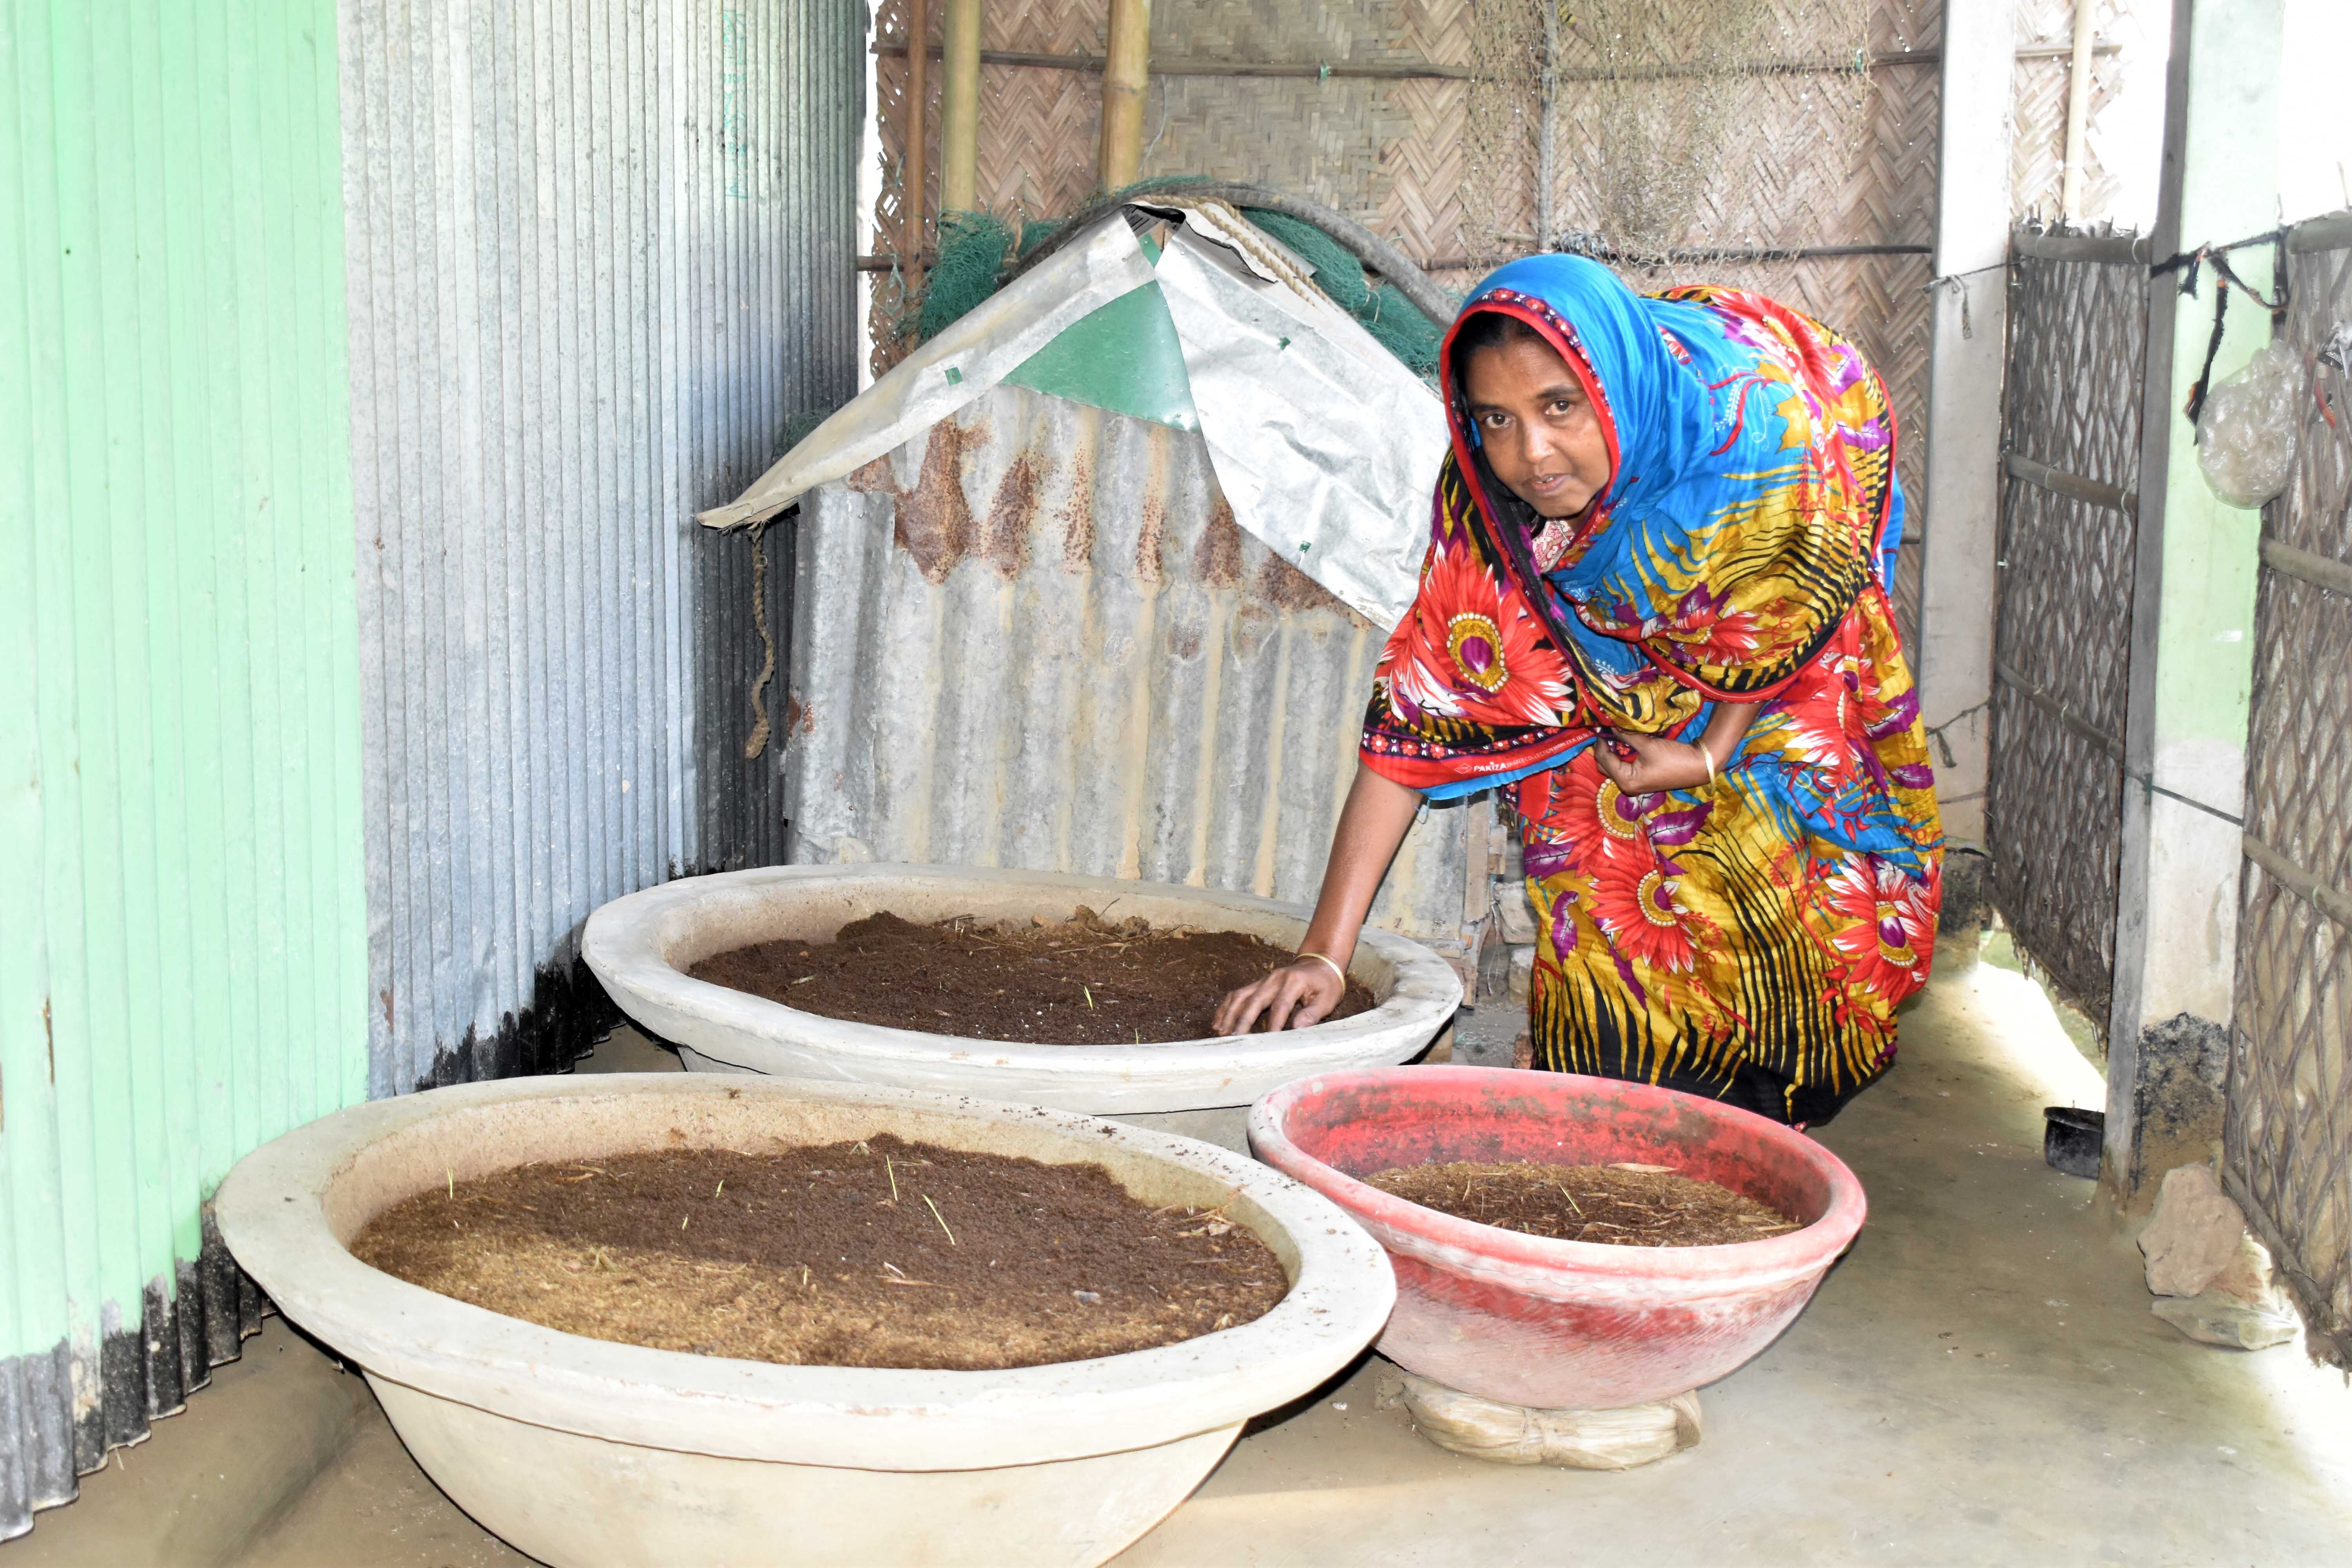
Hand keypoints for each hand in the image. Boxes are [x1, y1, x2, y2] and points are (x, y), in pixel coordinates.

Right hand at [1213, 960, 1345, 1035]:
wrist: (1319, 963)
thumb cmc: (1326, 984)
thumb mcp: (1328, 998)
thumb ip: (1313, 1013)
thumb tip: (1298, 1027)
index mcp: (1293, 982)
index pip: (1281, 1005)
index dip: (1274, 1024)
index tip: (1268, 1041)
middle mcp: (1275, 979)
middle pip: (1254, 1000)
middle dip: (1243, 1021)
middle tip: (1235, 1039)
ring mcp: (1264, 980)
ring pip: (1241, 996)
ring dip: (1230, 1014)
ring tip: (1221, 1032)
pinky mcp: (1258, 984)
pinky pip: (1238, 994)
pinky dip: (1227, 1007)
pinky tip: (1218, 1022)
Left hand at [1592, 728, 1714, 795]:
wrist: (1699, 766)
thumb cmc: (1673, 758)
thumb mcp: (1647, 745)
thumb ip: (1626, 735)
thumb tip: (1610, 725)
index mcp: (1625, 780)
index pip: (1603, 759)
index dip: (1600, 741)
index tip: (1601, 725)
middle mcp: (1627, 786)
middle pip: (1605, 765)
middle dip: (1604, 748)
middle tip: (1606, 730)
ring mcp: (1634, 784)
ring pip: (1614, 766)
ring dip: (1613, 751)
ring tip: (1615, 734)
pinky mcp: (1642, 780)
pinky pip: (1624, 767)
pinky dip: (1622, 756)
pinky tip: (1626, 743)